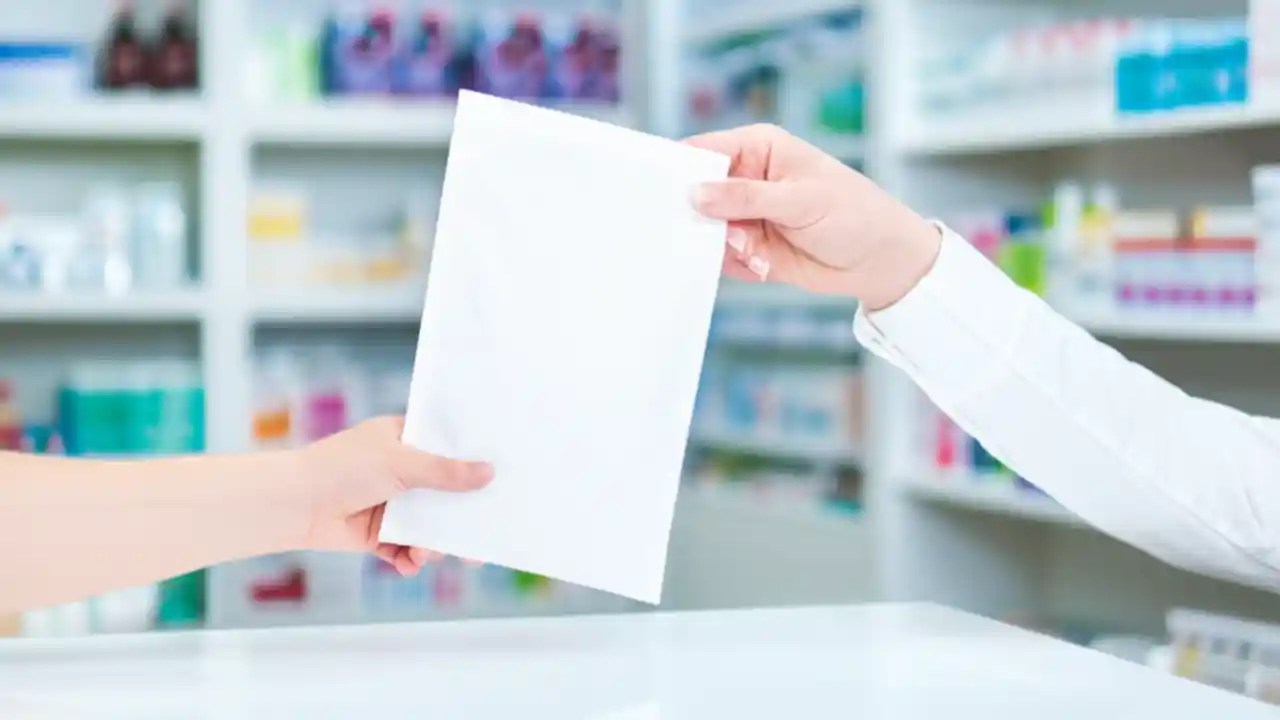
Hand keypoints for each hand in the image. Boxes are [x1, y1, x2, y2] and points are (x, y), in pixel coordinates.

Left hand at [296, 416, 492, 575]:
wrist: (293, 504)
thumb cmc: (342, 469)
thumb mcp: (401, 463)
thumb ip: (447, 472)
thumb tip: (490, 473)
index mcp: (405, 439)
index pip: (449, 448)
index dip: (475, 462)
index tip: (501, 477)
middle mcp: (401, 470)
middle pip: (445, 493)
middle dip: (462, 515)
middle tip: (484, 535)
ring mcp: (390, 503)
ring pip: (428, 526)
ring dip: (434, 542)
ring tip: (432, 553)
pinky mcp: (378, 533)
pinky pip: (404, 548)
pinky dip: (409, 558)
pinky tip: (410, 563)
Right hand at [688, 124, 941, 309]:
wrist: (881, 261)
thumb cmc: (852, 214)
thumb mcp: (800, 200)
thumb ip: (746, 197)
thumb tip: (695, 194)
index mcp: (756, 148)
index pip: (702, 152)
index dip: (677, 170)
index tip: (658, 192)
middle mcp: (745, 179)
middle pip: (694, 194)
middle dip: (697, 217)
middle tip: (716, 232)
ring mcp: (744, 216)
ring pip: (704, 230)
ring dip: (722, 246)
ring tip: (756, 251)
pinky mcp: (749, 249)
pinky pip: (721, 258)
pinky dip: (736, 265)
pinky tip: (764, 265)